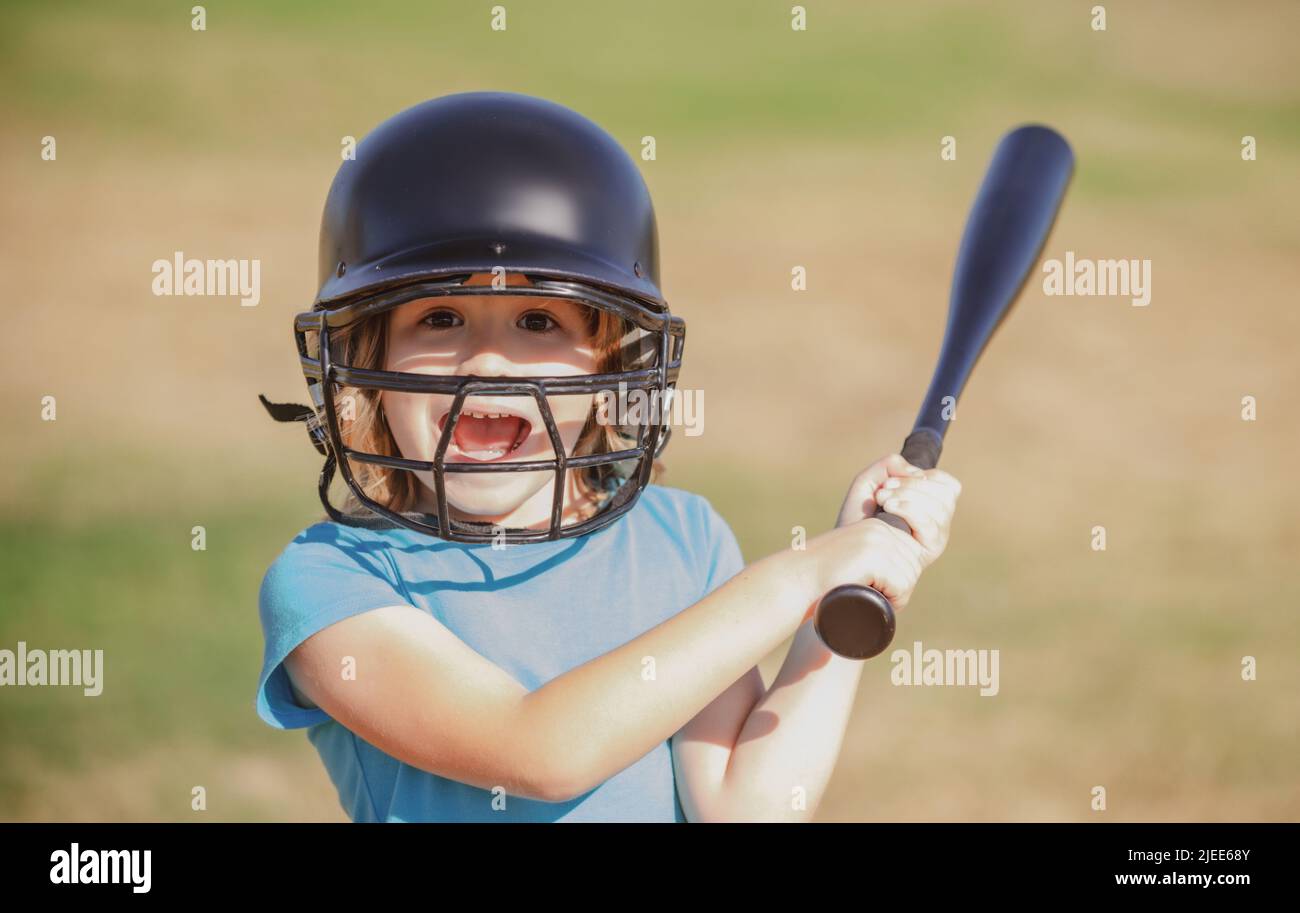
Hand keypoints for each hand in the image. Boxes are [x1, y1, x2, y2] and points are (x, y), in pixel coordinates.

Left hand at [835, 453, 961, 569]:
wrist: (845, 547)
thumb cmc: (858, 517)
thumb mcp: (869, 482)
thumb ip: (889, 465)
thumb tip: (917, 472)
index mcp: (931, 506)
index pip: (948, 485)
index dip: (921, 477)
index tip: (888, 481)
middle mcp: (938, 522)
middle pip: (945, 493)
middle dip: (911, 486)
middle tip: (882, 491)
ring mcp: (937, 537)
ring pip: (940, 507)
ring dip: (908, 495)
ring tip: (883, 500)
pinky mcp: (930, 549)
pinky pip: (930, 523)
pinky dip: (909, 509)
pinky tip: (888, 508)